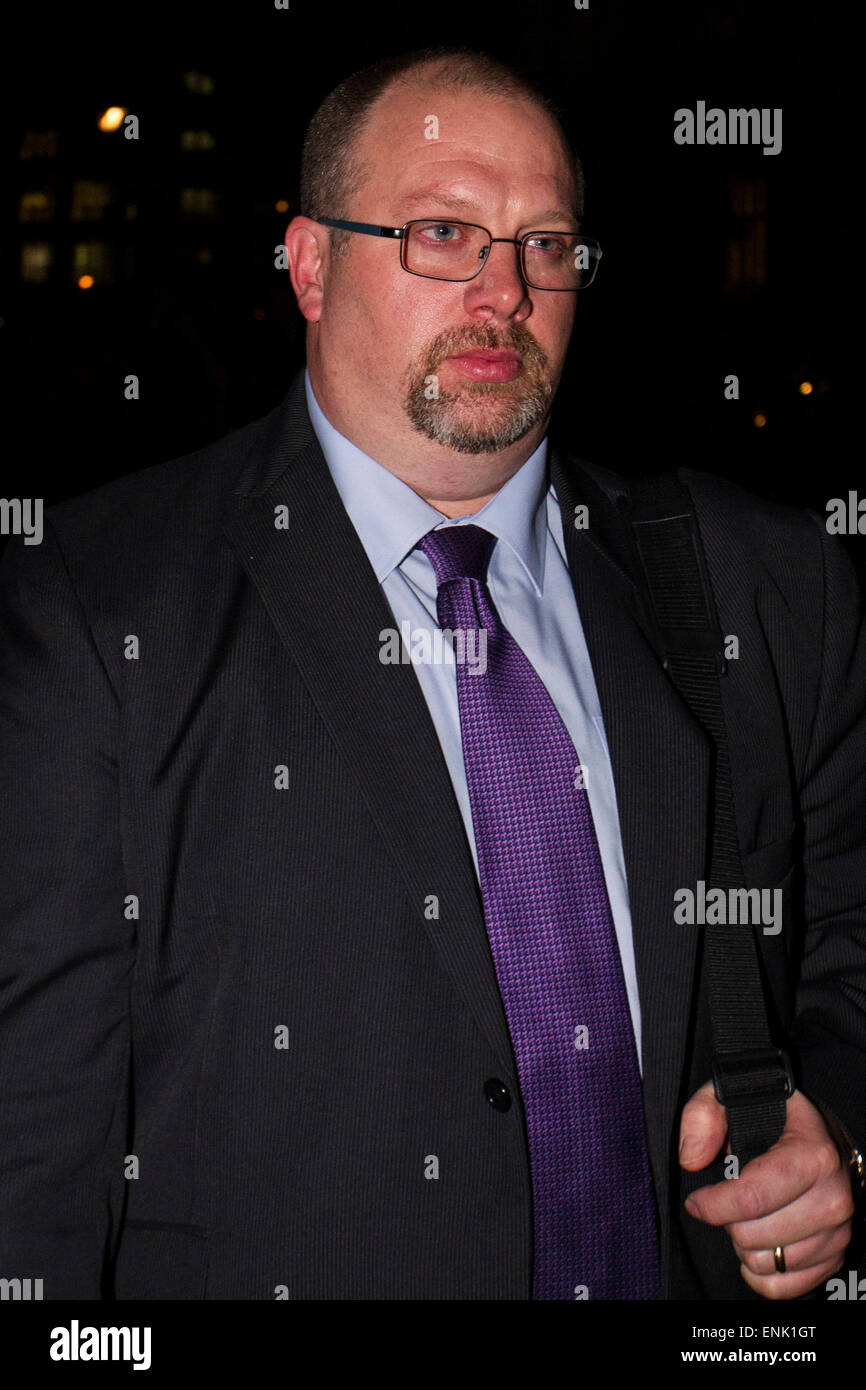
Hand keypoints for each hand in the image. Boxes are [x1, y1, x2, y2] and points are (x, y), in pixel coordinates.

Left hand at [678, 1081, 854, 1297]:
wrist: (821, 1134)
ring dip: (745, 1245)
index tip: (696, 1201)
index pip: (752, 1198)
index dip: (713, 1205)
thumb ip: (702, 1115)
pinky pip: (786, 1288)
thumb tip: (691, 1160)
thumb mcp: (732, 1096)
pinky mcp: (835, 1256)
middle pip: (755, 1236)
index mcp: (813, 1157)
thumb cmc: (772, 1116)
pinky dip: (762, 1274)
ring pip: (768, 1263)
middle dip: (728, 1222)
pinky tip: (756, 1246)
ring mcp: (838, 1231)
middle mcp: (834, 1198)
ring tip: (747, 1217)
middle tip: (729, 1201)